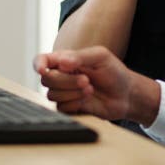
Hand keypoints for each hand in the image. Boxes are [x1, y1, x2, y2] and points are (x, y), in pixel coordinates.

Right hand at [33, 46, 159, 125]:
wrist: (126, 95)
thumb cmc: (114, 72)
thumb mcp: (100, 57)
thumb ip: (80, 56)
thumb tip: (61, 62)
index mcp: (65, 60)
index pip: (42, 60)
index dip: (38, 64)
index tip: (42, 70)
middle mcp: (62, 76)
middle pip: (47, 80)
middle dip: (66, 81)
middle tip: (86, 80)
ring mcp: (64, 93)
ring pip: (52, 95)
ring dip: (72, 93)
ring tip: (90, 89)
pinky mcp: (69, 108)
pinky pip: (60, 108)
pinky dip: (74, 104)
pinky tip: (87, 100)